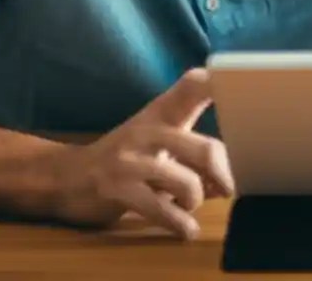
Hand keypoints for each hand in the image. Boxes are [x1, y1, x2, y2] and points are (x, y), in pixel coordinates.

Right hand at [51, 69, 233, 238]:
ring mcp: (130, 159)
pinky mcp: (117, 188)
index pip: (193, 86)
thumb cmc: (127, 158)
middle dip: (225, 177)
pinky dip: (181, 225)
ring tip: (189, 207)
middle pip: (206, 150)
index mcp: (162, 112)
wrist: (67, 176)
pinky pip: (162, 210)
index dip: (218, 82)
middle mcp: (148, 130)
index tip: (245, 85)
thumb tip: (228, 179)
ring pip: (188, 184)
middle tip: (227, 190)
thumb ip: (195, 154)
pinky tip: (186, 229)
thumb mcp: (159, 141)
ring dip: (196, 202)